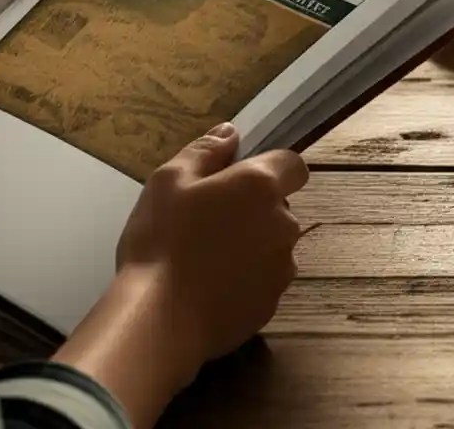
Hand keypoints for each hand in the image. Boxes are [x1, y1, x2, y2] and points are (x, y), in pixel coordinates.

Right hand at [54, 123, 309, 428]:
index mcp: (262, 187)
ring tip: (203, 260)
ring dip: (250, 245)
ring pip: (272, 245)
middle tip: (205, 222)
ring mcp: (283, 266)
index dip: (269, 168)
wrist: (160, 321)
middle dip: (252, 209)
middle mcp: (284, 223)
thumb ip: (205, 152)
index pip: (293, 164)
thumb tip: (230, 132)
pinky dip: (244, 279)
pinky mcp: (273, 302)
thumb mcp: (168, 182)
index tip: (236, 182)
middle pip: (280, 206)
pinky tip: (208, 288)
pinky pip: (263, 280)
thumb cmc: (161, 241)